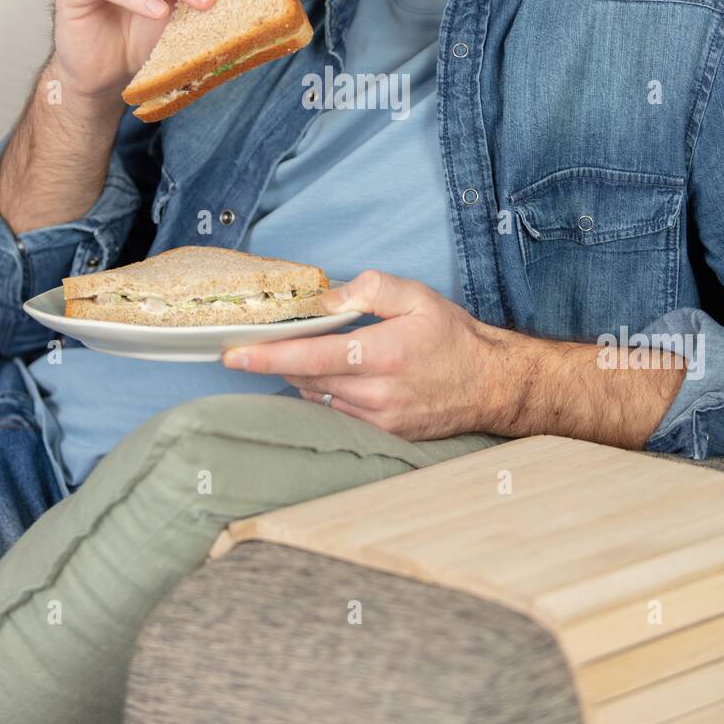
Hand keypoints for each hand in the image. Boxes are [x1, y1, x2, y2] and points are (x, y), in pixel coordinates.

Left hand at [221, 269, 505, 440]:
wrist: (491, 385)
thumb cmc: (453, 337)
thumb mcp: (417, 296)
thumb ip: (369, 290)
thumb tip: (326, 300)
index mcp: (381, 354)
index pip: (309, 356)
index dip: (266, 356)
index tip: (232, 355)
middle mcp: (375, 393)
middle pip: (304, 378)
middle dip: (277, 361)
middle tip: (255, 344)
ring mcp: (377, 419)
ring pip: (316, 397)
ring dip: (301, 376)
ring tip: (300, 355)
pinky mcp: (382, 433)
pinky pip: (335, 412)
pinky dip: (323, 393)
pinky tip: (329, 376)